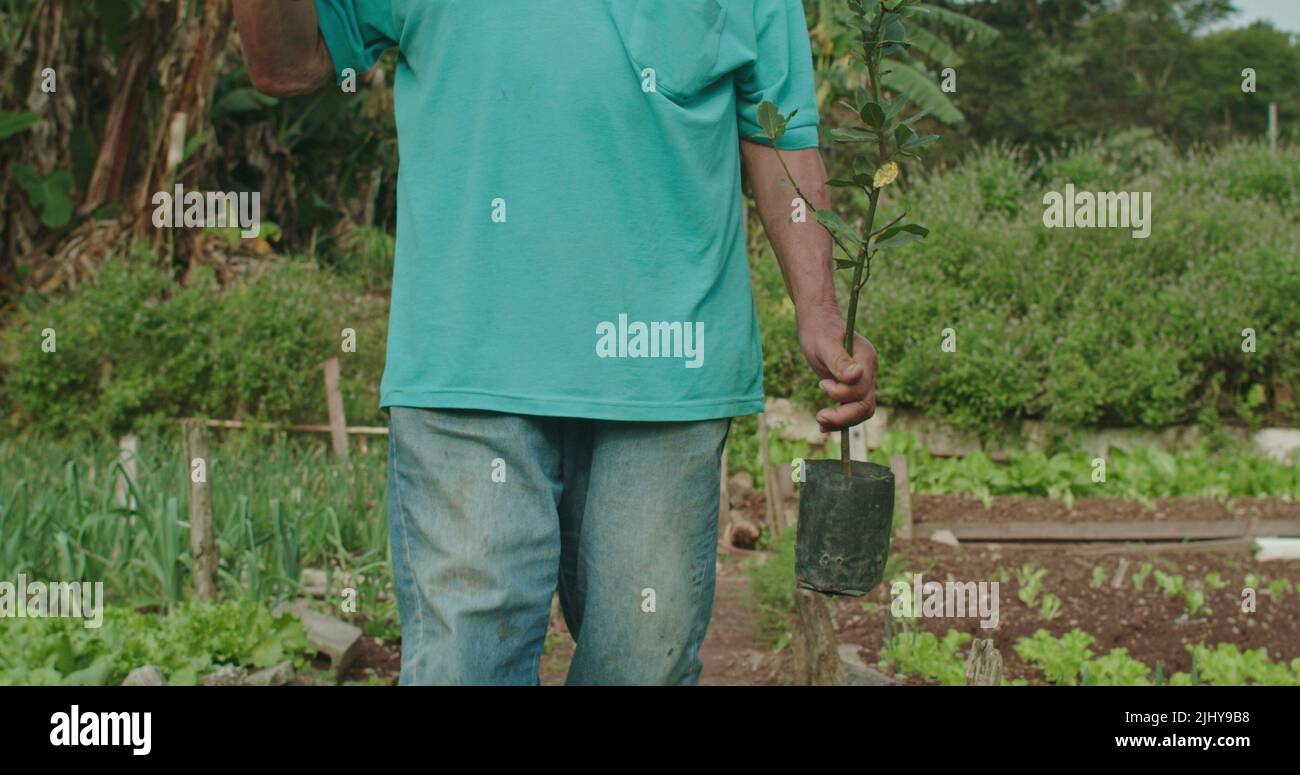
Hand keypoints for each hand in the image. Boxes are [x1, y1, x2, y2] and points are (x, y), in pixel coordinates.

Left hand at [795, 303, 877, 433]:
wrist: (818, 323)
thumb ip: (840, 361)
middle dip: (844, 416)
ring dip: (842, 421)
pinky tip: (823, 424)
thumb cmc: (820, 331)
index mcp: (866, 360)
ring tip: (820, 421)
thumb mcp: (825, 344)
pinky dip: (839, 419)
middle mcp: (868, 372)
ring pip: (860, 411)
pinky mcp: (852, 387)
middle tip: (820, 416)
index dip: (842, 394)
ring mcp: (862, 381)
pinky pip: (851, 409)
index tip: (822, 384)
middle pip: (865, 405)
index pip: (862, 389)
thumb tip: (855, 376)